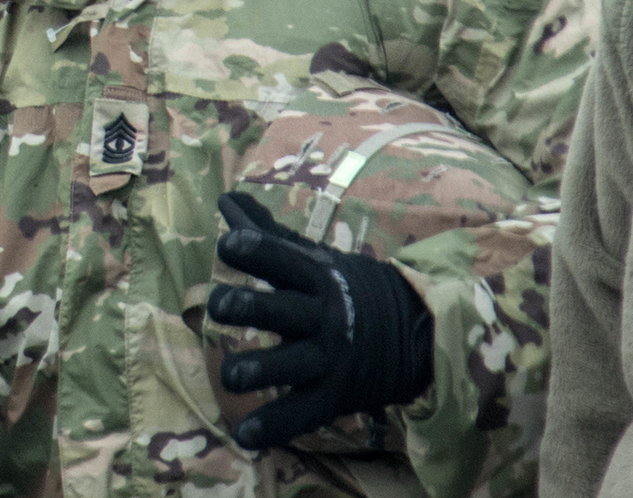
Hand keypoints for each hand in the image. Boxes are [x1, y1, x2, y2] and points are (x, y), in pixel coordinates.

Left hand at [205, 192, 432, 450]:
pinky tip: (243, 436)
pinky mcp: (332, 396)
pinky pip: (301, 414)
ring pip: (290, 364)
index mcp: (315, 277)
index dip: (256, 250)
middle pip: (282, 309)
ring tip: (231, 376)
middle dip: (250, 306)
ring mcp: (328, 358)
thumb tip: (225, 198)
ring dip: (259, 369)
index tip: (228, 243)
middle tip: (218, 304)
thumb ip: (265, 234)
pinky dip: (273, 427)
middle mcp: (321, 316)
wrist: (414, 336)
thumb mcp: (312, 258)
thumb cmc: (343, 289)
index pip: (283, 259)